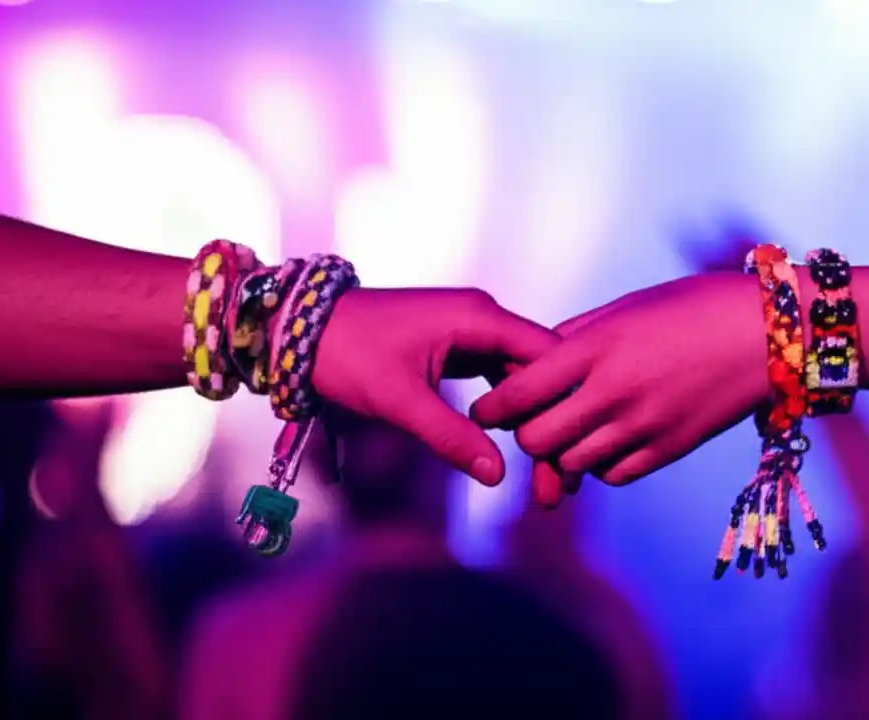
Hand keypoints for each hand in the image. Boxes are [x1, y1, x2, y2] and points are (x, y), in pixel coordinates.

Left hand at [313, 288, 556, 485]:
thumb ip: (450, 434)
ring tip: (546, 478)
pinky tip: (518, 449)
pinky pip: (498, 381)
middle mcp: (483, 318)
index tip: (570, 454)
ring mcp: (471, 332)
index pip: (547, 356)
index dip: (563, 404)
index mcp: (478, 317)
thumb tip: (497, 474)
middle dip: (551, 428)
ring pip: (520, 382)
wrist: (298, 327)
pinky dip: (510, 415)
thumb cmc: (346, 351)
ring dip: (532, 425)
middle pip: (538, 375)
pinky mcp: (457, 347)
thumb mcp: (399, 399)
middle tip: (562, 485)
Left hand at [470, 273, 769, 501]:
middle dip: (524, 433)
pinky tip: (605, 441)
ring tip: (567, 432)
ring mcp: (644, 425)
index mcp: (599, 347)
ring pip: (572, 463)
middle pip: (538, 439)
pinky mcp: (669, 449)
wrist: (767, 334)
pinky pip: (612, 475)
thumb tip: (532, 359)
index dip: (493, 406)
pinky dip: (599, 464)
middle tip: (528, 421)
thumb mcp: (628, 307)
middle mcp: (616, 391)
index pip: (521, 393)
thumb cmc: (694, 306)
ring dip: (561, 452)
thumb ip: (576, 335)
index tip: (487, 407)